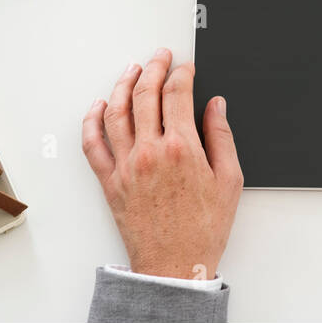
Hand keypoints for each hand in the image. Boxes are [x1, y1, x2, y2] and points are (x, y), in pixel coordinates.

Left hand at [82, 48, 242, 280]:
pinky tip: (98, 106)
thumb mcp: (229, 180)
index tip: (186, 68)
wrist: (175, 265)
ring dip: (124, 84)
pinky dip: (92, 120)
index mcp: (182, 148)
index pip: (178, 94)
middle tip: (160, 57)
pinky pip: (93, 143)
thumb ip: (222, 137)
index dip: (182, 73)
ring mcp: (126, 165)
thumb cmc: (203, 229)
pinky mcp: (110, 181)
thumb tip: (216, 107)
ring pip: (117, 111)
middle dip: (154, 68)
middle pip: (146, 94)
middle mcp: (150, 152)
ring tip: (131, 70)